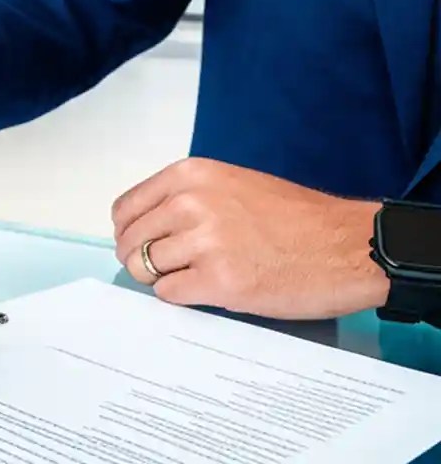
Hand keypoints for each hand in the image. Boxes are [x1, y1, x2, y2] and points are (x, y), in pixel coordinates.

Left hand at [112, 157, 387, 318]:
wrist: (347, 245)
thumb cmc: (296, 218)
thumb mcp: (232, 185)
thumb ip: (187, 199)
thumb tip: (144, 226)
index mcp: (191, 176)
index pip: (125, 209)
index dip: (127, 232)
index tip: (139, 244)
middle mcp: (191, 204)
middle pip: (130, 242)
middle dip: (141, 259)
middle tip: (166, 269)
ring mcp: (204, 243)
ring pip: (144, 269)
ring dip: (162, 279)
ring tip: (193, 277)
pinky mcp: (219, 281)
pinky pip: (168, 294)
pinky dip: (181, 297)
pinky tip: (207, 290)